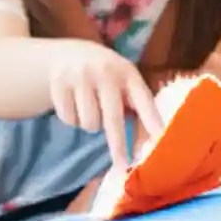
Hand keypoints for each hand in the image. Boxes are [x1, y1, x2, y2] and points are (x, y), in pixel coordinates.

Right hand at [50, 40, 164, 167]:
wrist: (67, 54)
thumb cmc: (105, 76)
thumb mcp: (123, 81)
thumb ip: (135, 106)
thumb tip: (149, 142)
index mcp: (128, 73)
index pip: (143, 100)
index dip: (152, 121)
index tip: (161, 140)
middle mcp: (105, 72)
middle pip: (112, 118)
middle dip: (118, 146)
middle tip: (122, 167)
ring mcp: (80, 77)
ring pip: (89, 123)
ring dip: (91, 126)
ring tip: (90, 110)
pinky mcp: (59, 84)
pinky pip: (69, 119)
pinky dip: (72, 119)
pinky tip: (73, 104)